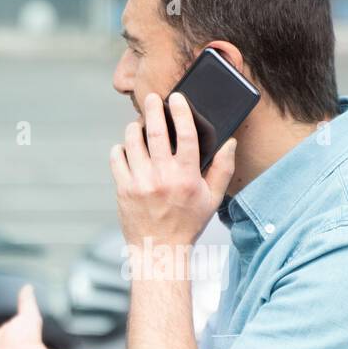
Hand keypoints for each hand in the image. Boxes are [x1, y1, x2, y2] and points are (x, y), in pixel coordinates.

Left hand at [110, 91, 235, 248]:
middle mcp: (162, 177)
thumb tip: (230, 142)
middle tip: (152, 98)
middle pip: (154, 132)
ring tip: (139, 125)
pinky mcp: (123, 189)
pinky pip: (116, 158)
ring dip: (134, 128)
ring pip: (132, 141)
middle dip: (152, 109)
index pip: (185, 135)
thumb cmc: (188, 224)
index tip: (177, 98)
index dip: (181, 112)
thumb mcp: (212, 199)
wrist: (159, 250)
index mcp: (186, 176)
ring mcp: (140, 182)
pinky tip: (127, 148)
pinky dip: (120, 148)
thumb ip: (223, 169)